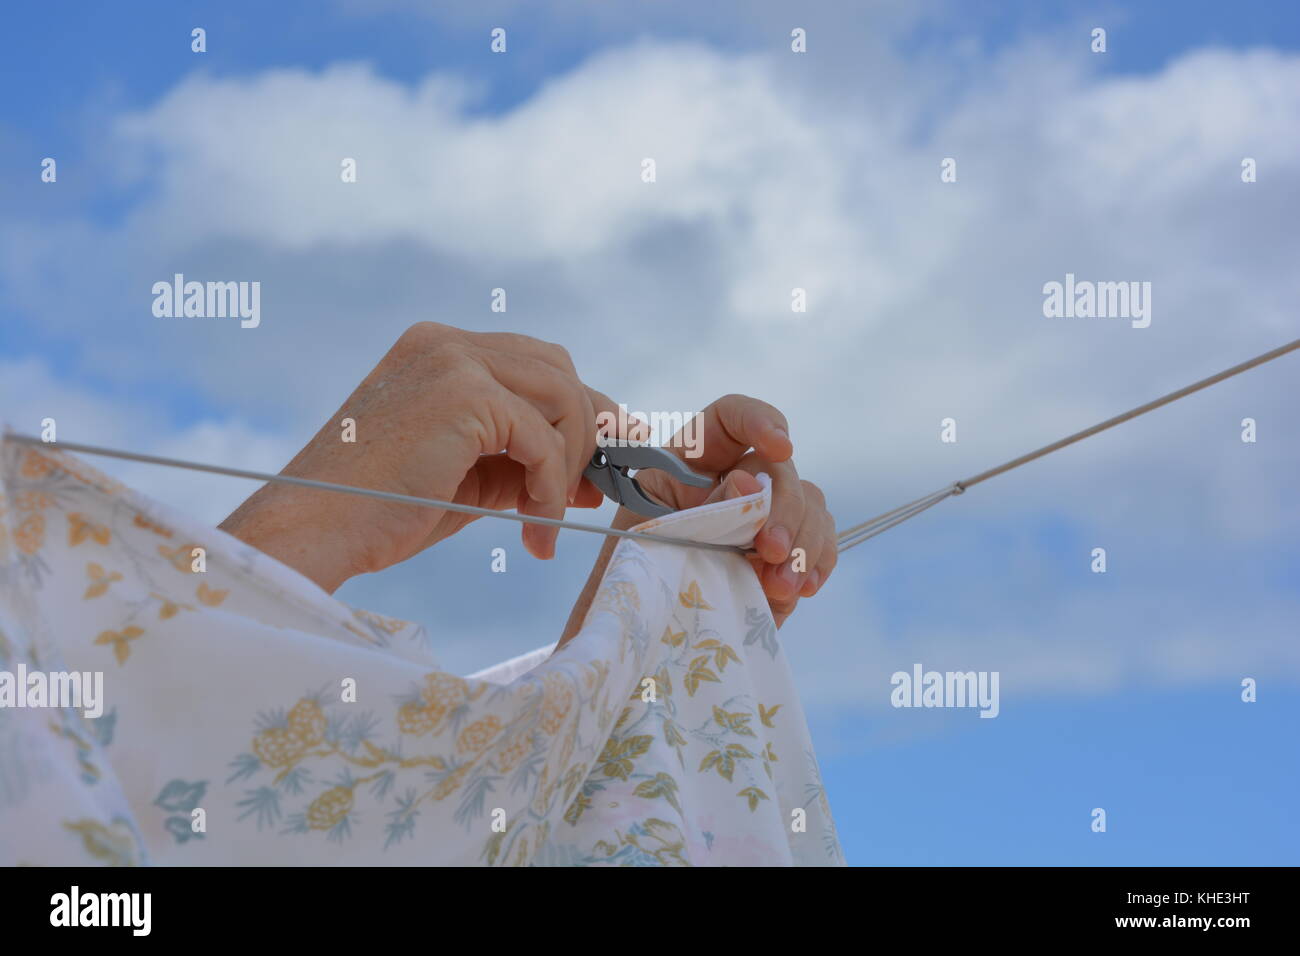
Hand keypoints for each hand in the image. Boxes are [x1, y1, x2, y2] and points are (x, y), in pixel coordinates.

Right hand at [220, 322, 626, 591]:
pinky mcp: (463, 393)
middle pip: (559, 370)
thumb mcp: (466, 478)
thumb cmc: (378, 513)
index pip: (536, 366)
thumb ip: (520, 463)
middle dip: (587, 433)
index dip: (576, 417)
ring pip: (563, 398)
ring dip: (568, 467)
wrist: (313, 530)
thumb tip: (589, 478)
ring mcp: (454, 360)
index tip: (593, 472)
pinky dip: (550, 487)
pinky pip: (543, 438)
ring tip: (546, 522)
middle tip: (589, 496)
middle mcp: (447, 342)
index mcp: (439, 351)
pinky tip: (532, 530)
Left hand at [615, 394, 836, 625]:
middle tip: (771, 551)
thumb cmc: (633, 567)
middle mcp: (735, 479)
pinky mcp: (785, 554)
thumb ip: (697, 507)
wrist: (641, 623)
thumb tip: (749, 484)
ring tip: (780, 585)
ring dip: (804, 542)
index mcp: (693, 460)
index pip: (732, 417)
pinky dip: (817, 562)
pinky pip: (821, 542)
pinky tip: (801, 587)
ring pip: (810, 503)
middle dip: (784, 508)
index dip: (760, 421)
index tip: (780, 446)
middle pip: (780, 468)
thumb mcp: (649, 531)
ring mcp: (765, 516)